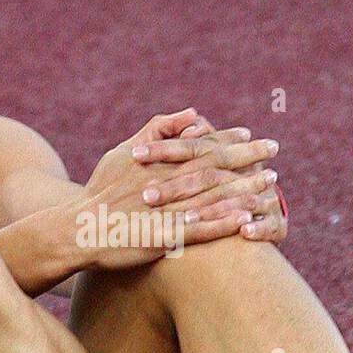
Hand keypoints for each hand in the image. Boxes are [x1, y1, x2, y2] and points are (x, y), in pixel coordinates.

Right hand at [79, 110, 276, 268]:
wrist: (77, 229)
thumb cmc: (100, 191)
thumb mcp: (123, 153)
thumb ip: (156, 130)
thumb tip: (191, 113)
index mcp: (158, 161)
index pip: (200, 144)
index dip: (228, 138)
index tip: (251, 133)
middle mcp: (164, 182)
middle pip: (214, 166)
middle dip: (247, 158)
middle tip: (274, 151)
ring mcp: (165, 211)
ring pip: (212, 197)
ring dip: (244, 189)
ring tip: (270, 185)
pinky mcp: (163, 239)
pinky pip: (200, 231)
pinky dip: (224, 225)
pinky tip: (247, 221)